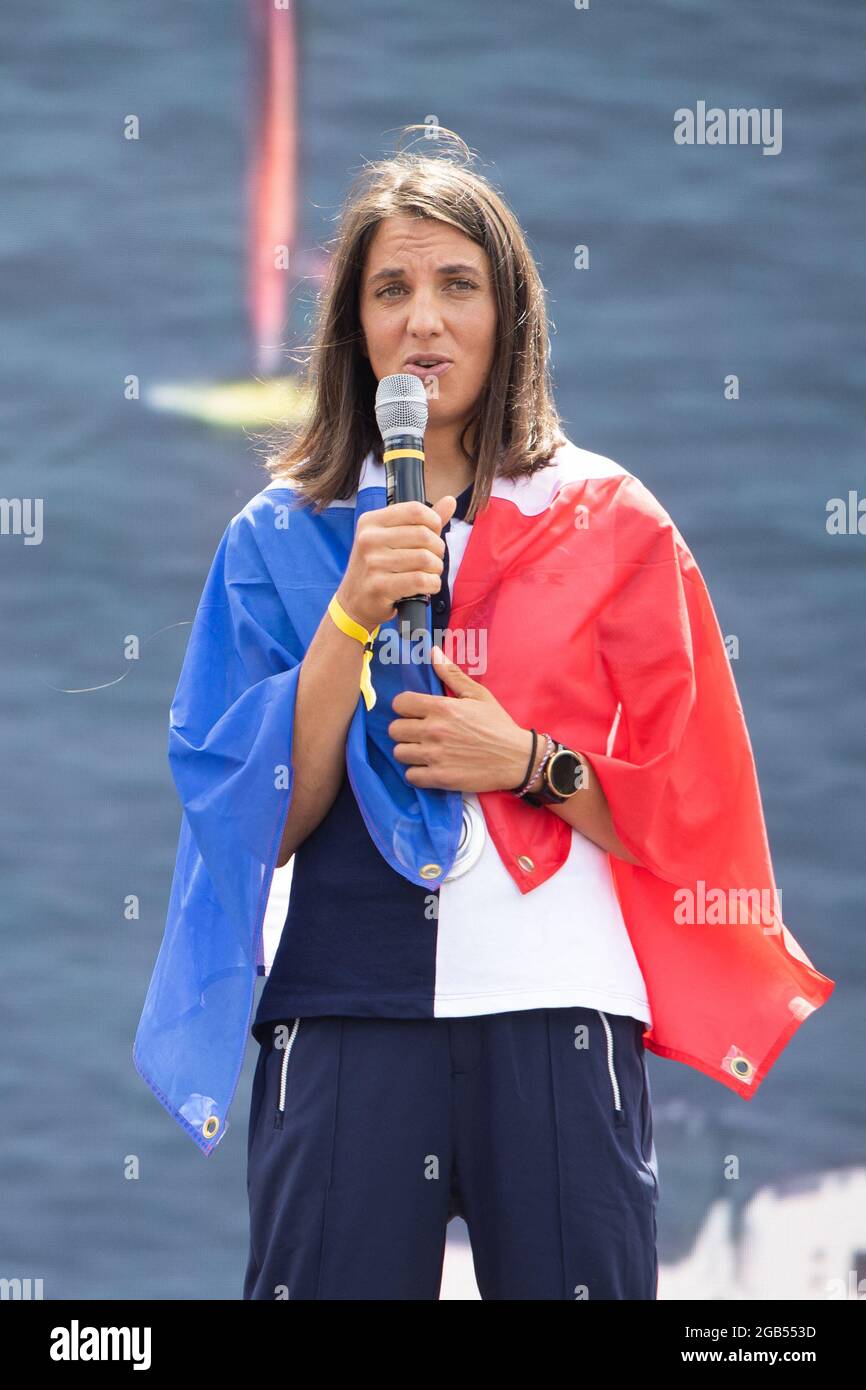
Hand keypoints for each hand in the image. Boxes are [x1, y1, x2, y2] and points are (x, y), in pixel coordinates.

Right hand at [335, 496, 456, 632]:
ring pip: (425, 559)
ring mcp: (372, 563)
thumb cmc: (378, 567)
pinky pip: (420, 580)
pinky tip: (428, 586)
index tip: (433, 535)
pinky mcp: (379, 586)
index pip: (415, 510)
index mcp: (371, 521)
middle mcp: (368, 539)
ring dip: (436, 569)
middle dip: (438, 549)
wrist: (354, 601)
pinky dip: (432, 584)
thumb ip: (422, 521)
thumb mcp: (392, 539)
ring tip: (430, 573)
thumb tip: (450, 501)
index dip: (434, 522)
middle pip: (424, 535)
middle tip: (433, 559)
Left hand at [387, 645, 534, 792]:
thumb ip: (452, 674)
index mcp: (441, 707)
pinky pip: (411, 776)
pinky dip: (417, 773)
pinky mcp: (439, 778)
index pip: (400, 703)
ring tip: (424, 751)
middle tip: (419, 733)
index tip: (415, 713)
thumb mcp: (478, 695)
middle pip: (394, 729)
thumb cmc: (498, 725)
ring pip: (399, 752)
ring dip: (409, 752)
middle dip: (405, 730)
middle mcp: (434, 730)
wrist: (518, 758)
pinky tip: (429, 768)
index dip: (405, 707)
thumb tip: (433, 652)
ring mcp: (435, 756)